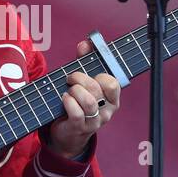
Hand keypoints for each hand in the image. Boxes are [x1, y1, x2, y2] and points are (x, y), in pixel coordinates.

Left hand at [44, 40, 120, 158]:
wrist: (69, 133)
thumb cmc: (78, 103)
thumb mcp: (84, 81)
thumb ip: (85, 61)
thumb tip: (85, 43)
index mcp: (112, 98)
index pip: (112, 83)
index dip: (98, 74)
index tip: (88, 71)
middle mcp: (107, 110)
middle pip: (97, 89)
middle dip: (80, 78)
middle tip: (71, 78)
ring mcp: (95, 121)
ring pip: (88, 101)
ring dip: (74, 91)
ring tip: (68, 90)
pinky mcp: (80, 128)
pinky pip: (76, 113)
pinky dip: (68, 102)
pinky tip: (64, 99)